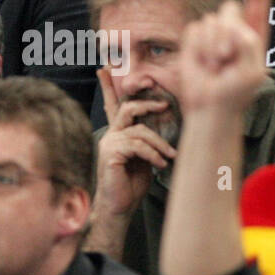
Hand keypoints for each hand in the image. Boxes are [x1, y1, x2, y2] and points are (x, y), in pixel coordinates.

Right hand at [93, 68, 176, 217]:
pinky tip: (160, 164)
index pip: (113, 105)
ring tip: (170, 156)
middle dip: (148, 103)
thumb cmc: (132, 185)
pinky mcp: (111, 153)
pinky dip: (153, 154)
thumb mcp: (146, 158)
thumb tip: (167, 129)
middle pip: (128, 108)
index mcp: (118, 134)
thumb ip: (150, 141)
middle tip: (165, 105)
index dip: (108, 86)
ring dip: (159, 143)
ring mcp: (109, 143)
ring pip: (140, 130)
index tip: (104, 67)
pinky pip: (137, 145)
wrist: (119, 207)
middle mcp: (111, 135)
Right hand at [177, 0, 269, 115]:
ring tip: (216, 66)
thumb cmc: (236, 92)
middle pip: (230, 9)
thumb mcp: (253, 69)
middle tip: (227, 59)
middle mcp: (234, 29)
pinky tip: (204, 64)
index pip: (257, 3)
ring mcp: (213, 33)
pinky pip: (195, 30)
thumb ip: (248, 42)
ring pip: (211, 20)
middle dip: (227, 33)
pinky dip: (198, 48)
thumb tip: (230, 25)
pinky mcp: (195, 39)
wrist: (210, 107)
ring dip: (213, 46)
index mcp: (254, 34)